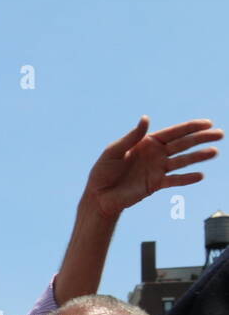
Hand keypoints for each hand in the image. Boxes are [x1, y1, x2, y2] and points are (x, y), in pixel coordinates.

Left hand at [82, 116, 221, 220]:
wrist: (98, 196)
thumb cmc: (102, 172)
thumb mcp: (113, 152)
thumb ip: (131, 137)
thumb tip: (146, 118)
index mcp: (147, 142)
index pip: (173, 133)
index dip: (190, 127)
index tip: (208, 123)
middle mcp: (155, 154)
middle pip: (183, 144)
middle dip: (201, 139)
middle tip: (220, 134)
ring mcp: (157, 169)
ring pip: (182, 161)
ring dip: (198, 157)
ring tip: (214, 152)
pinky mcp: (155, 185)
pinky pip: (174, 181)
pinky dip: (186, 179)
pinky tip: (200, 176)